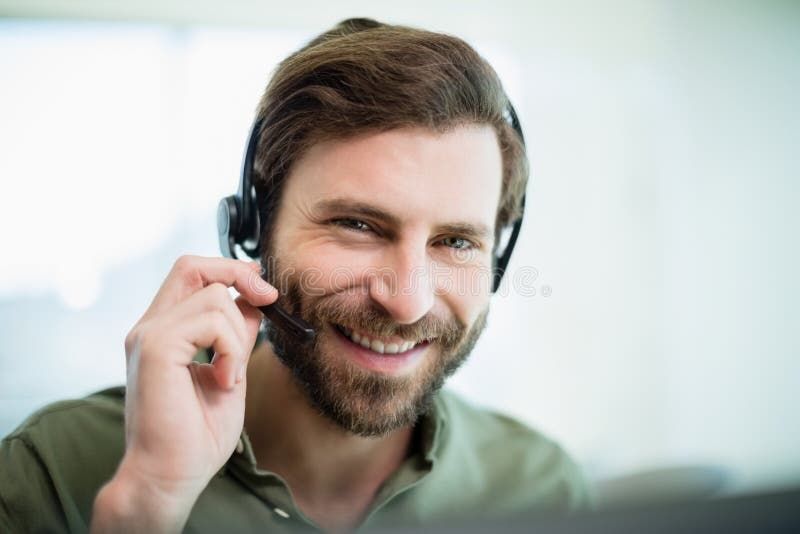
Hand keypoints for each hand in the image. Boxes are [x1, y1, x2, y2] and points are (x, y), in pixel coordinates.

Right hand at [91, 256, 276, 532]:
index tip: (262, 291)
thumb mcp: (229, 371)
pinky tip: (224, 380)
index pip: (191, 274)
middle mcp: (150, 328)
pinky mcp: (155, 347)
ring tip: (231, 374)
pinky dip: (230, 349)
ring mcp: (149, 335)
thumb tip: (255, 301)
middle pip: (192, 265)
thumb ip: (235, 335)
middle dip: (237, 273)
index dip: (230, 271)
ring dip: (239, 336)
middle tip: (267, 300)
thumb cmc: (196, 434)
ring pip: (214, 296)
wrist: (170, 475)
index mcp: (163, 332)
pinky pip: (211, 321)